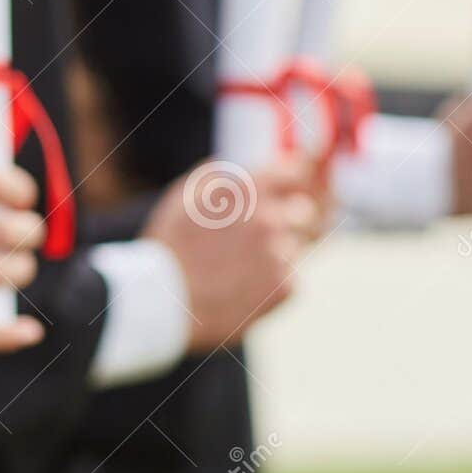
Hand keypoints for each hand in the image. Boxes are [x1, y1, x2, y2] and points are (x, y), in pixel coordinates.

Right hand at [145, 156, 325, 350]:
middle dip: (291, 217)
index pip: (297, 171)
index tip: (293, 185)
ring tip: (240, 266)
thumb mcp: (182, 198)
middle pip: (306, 210)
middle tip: (264, 234)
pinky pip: (290, 276)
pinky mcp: (286, 287)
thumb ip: (216, 176)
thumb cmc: (167, 249)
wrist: (165, 305)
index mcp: (247, 191)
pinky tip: (241, 286)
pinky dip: (271, 281)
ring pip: (297, 246)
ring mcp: (281, 254)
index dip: (296, 177)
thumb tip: (237, 167)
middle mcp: (270, 219)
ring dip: (278, 252)